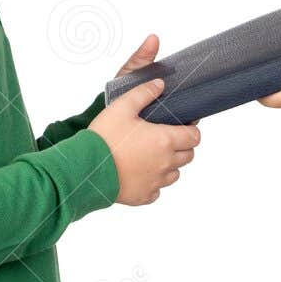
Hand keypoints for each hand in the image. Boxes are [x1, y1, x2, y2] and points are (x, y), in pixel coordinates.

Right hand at [91, 34, 199, 204]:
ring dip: (168, 165)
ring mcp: (155, 182)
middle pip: (188, 156)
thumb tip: (160, 84)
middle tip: (163, 138)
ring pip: (174, 174)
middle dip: (181, 147)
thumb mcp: (122, 107)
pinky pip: (156, 190)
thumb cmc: (104, 138)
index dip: (190, 130)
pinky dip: (152, 182)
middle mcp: (165, 163)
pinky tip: (138, 172)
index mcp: (165, 140)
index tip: (180, 127)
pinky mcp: (143, 196)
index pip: (195, 137)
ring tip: (149, 155)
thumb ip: (144, 93)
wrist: (85, 170)